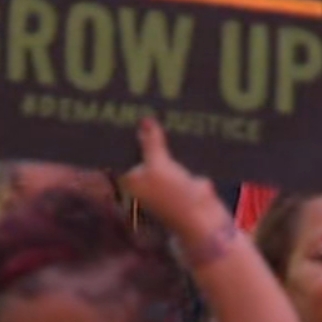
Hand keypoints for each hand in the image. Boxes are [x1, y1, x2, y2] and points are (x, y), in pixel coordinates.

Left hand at [122, 119, 223, 242]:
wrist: (202, 216)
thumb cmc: (172, 196)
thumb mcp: (158, 165)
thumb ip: (151, 142)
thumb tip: (145, 120)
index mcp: (129, 178)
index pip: (119, 152)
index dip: (119, 134)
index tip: (119, 112)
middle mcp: (141, 176)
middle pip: (138, 147)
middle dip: (142, 130)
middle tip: (143, 105)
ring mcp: (160, 174)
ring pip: (157, 149)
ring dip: (160, 134)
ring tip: (160, 108)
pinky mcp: (177, 172)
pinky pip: (174, 152)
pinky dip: (176, 141)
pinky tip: (178, 122)